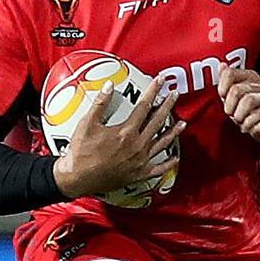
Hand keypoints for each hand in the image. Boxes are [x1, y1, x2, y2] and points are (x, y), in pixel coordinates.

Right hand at [52, 73, 183, 199]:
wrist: (77, 179)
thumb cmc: (81, 153)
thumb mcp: (87, 124)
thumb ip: (100, 104)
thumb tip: (109, 85)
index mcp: (126, 132)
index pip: (144, 106)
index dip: (154, 91)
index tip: (160, 81)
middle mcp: (137, 145)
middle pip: (158, 121)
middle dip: (167, 106)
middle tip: (175, 95)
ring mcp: (140, 161)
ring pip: (162, 143)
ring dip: (173, 132)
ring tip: (182, 123)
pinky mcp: (139, 174)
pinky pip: (158, 169)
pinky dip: (168, 164)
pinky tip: (175, 158)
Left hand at [217, 65, 259, 144]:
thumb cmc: (251, 113)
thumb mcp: (235, 98)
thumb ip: (228, 82)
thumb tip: (222, 65)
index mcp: (250, 77)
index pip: (230, 73)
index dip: (222, 87)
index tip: (223, 98)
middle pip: (237, 89)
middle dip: (229, 105)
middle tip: (231, 114)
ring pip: (249, 100)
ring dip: (239, 115)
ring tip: (239, 121)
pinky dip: (248, 123)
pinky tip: (245, 127)